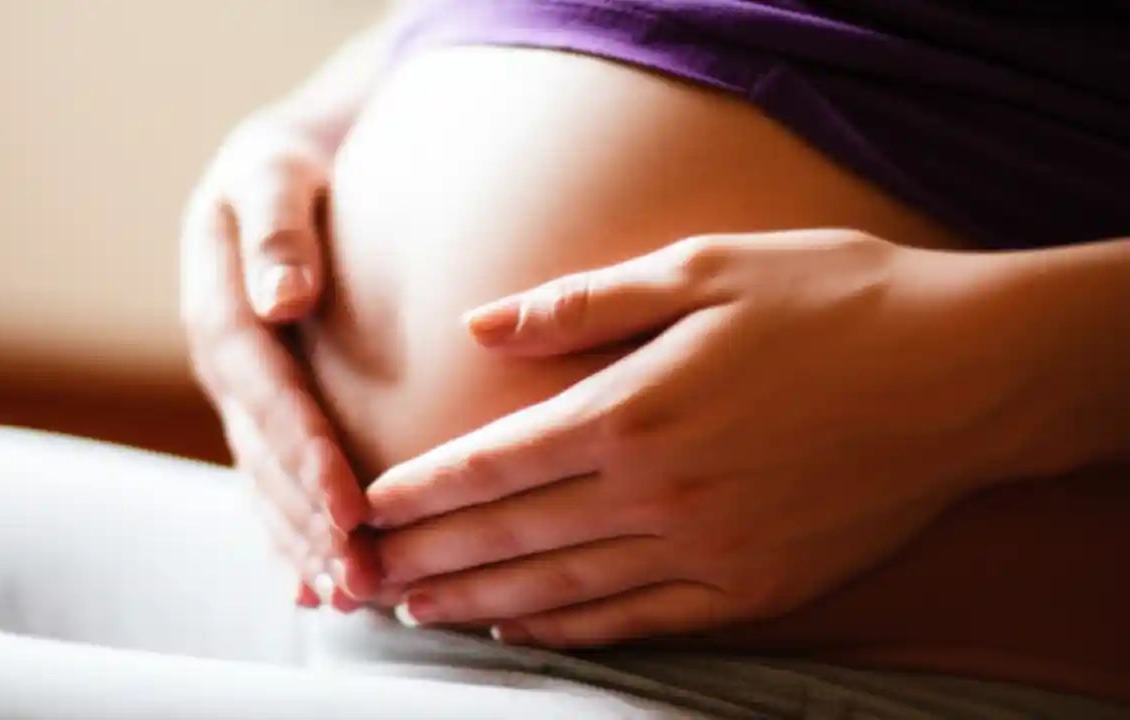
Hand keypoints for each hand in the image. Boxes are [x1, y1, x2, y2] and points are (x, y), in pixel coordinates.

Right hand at [180, 110, 368, 608]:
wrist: (272, 176)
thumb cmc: (283, 168)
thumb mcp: (271, 173)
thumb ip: (276, 229)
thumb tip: (283, 300)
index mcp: (221, 312)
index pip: (267, 396)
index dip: (304, 453)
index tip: (349, 507)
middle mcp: (225, 367)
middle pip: (266, 458)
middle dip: (311, 522)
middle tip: (363, 581)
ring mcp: (238, 396)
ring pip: (267, 483)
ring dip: (304, 545)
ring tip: (350, 599)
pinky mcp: (260, 410)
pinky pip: (269, 480)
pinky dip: (288, 534)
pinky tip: (313, 585)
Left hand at [368, 230, 1018, 645]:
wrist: (960, 372)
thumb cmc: (829, 302)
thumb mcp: (702, 269)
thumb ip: (582, 305)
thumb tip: (481, 325)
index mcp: (634, 408)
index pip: (494, 463)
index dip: (421, 489)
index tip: (367, 506)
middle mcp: (657, 491)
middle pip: (511, 536)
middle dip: (428, 555)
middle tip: (364, 574)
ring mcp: (705, 549)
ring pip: (563, 590)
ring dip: (481, 603)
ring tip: (419, 611)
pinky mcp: (752, 586)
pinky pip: (641, 623)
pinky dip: (573, 633)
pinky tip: (526, 633)